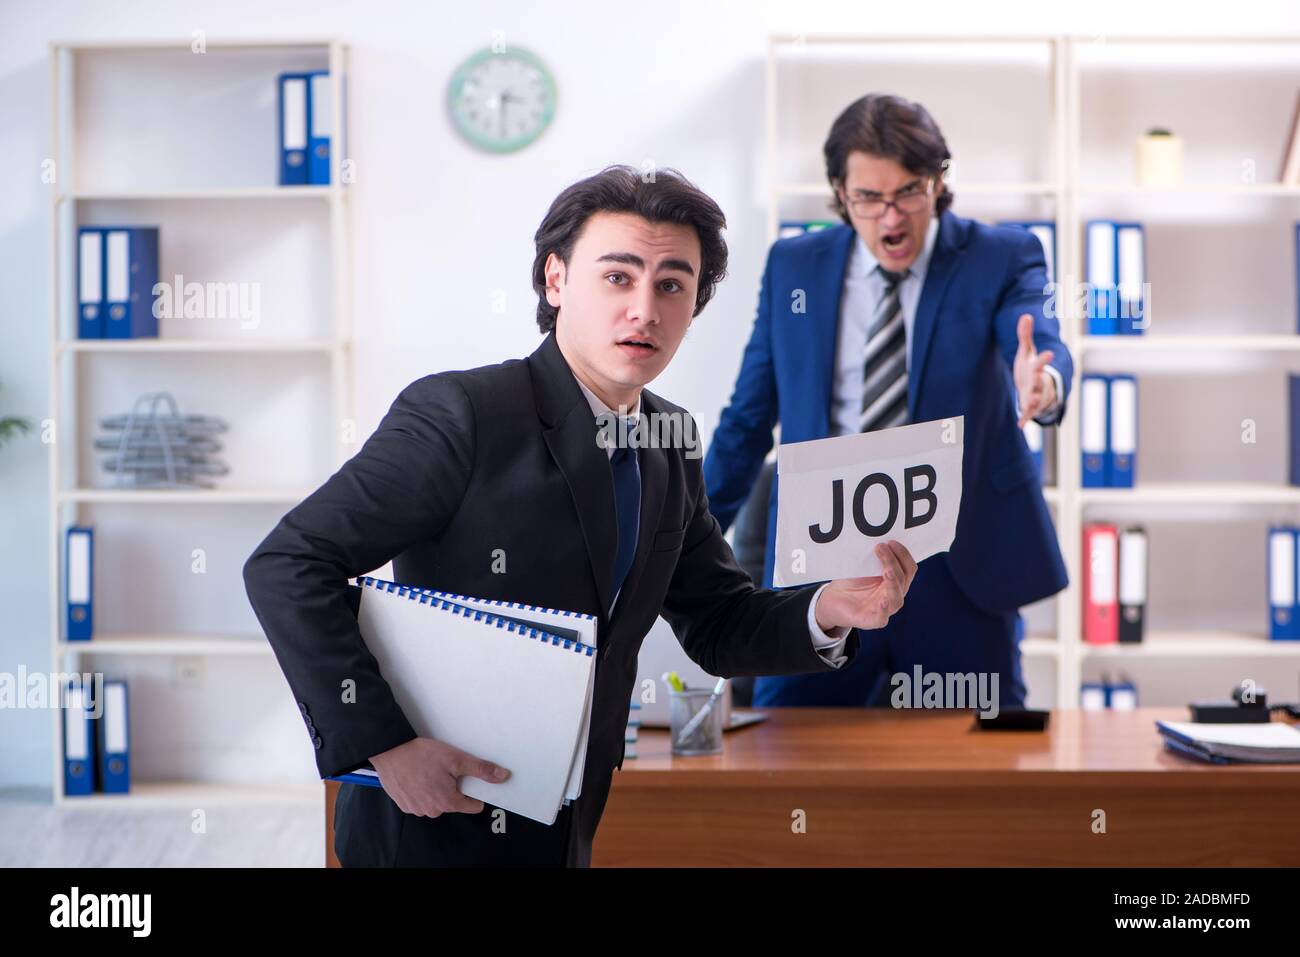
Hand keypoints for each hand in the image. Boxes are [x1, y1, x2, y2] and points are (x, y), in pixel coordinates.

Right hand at [368, 737, 509, 817]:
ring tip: (429, 771)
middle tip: (445, 769)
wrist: (390, 751)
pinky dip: (421, 790)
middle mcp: (433, 811)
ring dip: (436, 789)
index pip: (473, 805)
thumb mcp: (456, 758)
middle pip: (454, 802)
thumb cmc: (421, 755)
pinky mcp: (404, 805)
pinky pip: (420, 801)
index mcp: (448, 802)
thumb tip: (502, 776)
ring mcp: (417, 809)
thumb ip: (480, 770)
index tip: (468, 778)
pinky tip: (418, 776)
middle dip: (453, 787)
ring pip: (436, 801)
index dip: (474, 791)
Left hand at [814, 541, 917, 631]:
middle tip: (880, 547)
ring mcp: (884, 609)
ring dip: (893, 582)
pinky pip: (881, 618)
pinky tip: (881, 601)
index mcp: (895, 581)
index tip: (890, 541)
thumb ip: (871, 555)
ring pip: (896, 598)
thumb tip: (874, 534)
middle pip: (903, 579)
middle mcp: (893, 595)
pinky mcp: (871, 621)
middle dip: (893, 562)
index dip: (903, 554)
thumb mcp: (861, 565)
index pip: (908, 568)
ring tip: (886, 570)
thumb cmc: (851, 581)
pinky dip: (883, 610)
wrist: (832, 599)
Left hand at [1012, 313, 1055, 426]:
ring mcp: (1036, 396)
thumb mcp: (1026, 352)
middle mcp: (1039, 383)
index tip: (1049, 353)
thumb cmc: (1030, 368)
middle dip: (1039, 379)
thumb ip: (1025, 336)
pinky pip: (1028, 414)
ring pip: (1036, 399)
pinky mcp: (1030, 407)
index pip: (1041, 362)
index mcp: (1036, 368)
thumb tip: (1025, 315)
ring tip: (1029, 402)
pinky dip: (1025, 418)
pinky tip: (1020, 425)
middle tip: (1039, 377)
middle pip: (1040, 381)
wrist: (1036, 388)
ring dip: (1033, 400)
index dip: (1045, 358)